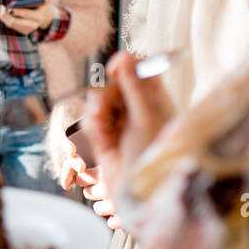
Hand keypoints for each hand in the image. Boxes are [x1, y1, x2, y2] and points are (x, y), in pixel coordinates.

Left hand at [0, 0, 54, 34]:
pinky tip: (3, 14)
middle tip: (1, 8)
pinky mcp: (24, 32)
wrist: (46, 19)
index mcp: (39, 17)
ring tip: (1, 9)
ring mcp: (29, 30)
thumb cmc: (42, 6)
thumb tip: (30, 0)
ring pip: (13, 24)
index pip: (27, 14)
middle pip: (16, 21)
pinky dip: (7, 19)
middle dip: (7, 15)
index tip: (9, 9)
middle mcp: (34, 25)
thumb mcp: (43, 2)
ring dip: (5, 17)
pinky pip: (13, 26)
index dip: (17, 12)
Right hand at [83, 51, 175, 199]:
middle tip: (105, 109)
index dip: (125, 65)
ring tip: (104, 132)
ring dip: (97, 115)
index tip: (113, 69)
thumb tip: (124, 55)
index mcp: (156, 99)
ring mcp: (122, 124)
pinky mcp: (107, 138)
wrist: (143, 193)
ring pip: (99, 104)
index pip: (139, 68)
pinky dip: (93, 129)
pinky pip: (92, 123)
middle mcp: (139, 108)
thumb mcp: (146, 117)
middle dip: (105, 97)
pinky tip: (102, 141)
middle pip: (113, 85)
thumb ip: (133, 86)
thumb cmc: (154, 155)